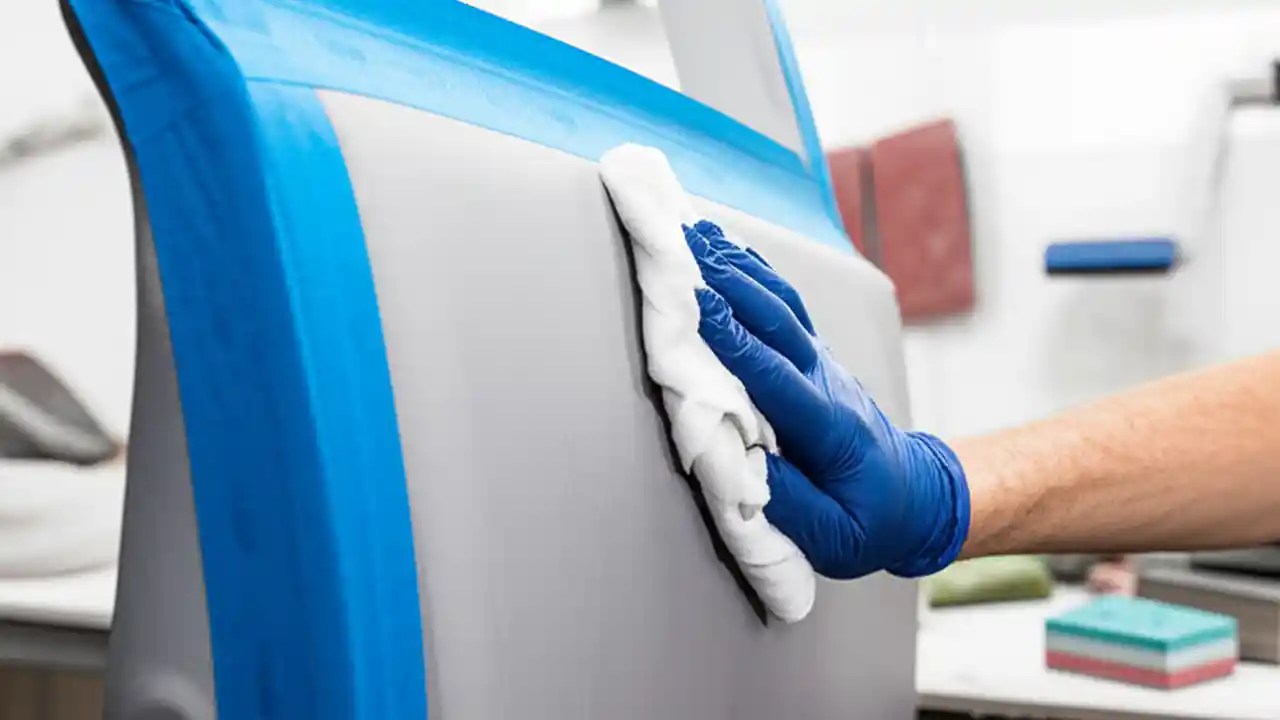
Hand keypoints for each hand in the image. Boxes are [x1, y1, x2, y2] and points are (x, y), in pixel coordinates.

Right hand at [685, 221, 969, 578]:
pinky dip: (755, 272)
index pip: (775, 375)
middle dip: (730, 281)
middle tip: (685, 247)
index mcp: (830, 428)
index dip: (734, 339)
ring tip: (696, 233)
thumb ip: (788, 501)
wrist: (917, 497)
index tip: (698, 304)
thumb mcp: (836, 537)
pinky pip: (785, 306)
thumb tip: (739, 461)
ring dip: (739, 266)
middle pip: (777, 321)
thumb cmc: (871, 522)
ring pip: (782, 304)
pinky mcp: (816, 357)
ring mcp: (824, 364)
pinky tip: (726, 249)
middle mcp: (828, 382)